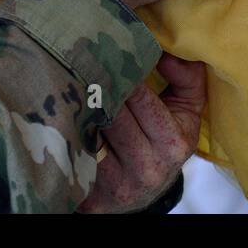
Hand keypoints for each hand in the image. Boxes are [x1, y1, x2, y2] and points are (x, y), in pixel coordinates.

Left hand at [77, 53, 205, 212]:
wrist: (144, 194)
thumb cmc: (164, 140)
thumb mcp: (186, 110)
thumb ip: (186, 76)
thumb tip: (167, 50)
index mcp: (173, 143)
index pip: (140, 99)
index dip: (121, 72)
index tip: (106, 50)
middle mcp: (148, 167)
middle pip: (111, 115)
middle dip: (96, 85)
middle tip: (80, 57)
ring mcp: (118, 184)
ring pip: (89, 133)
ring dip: (78, 105)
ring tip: (69, 80)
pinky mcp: (93, 197)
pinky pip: (74, 154)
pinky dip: (66, 130)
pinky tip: (62, 111)